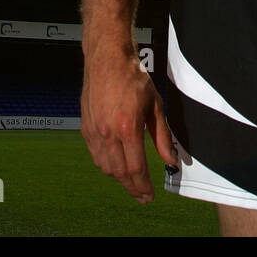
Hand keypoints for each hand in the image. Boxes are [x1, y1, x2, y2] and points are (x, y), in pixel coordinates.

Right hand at [80, 46, 177, 202]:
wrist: (107, 59)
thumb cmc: (133, 78)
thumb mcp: (155, 105)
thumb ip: (162, 135)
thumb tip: (170, 159)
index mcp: (127, 127)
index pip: (136, 168)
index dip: (144, 186)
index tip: (150, 194)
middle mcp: (107, 133)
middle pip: (119, 173)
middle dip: (133, 188)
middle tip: (143, 196)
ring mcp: (94, 131)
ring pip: (105, 167)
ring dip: (119, 178)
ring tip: (132, 182)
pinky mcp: (85, 127)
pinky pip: (95, 155)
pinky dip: (106, 165)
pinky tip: (116, 165)